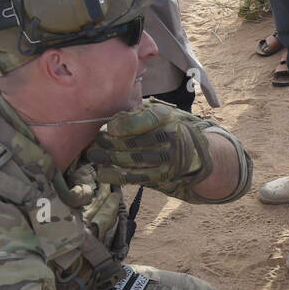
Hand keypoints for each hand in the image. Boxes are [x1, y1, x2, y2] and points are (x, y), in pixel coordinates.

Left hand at [86, 100, 212, 186]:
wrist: (194, 151)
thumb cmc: (167, 127)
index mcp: (167, 117)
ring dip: (109, 159)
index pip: (146, 119)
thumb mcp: (158, 112)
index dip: (125, 125)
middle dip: (109, 143)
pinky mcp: (163, 176)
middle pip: (134, 142)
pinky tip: (103, 174)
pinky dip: (117, 176)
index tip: (110, 128)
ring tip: (94, 155)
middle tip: (95, 142)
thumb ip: (137, 115)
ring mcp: (167, 159)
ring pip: (132, 160)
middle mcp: (170, 137)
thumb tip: (109, 124)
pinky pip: (137, 177)